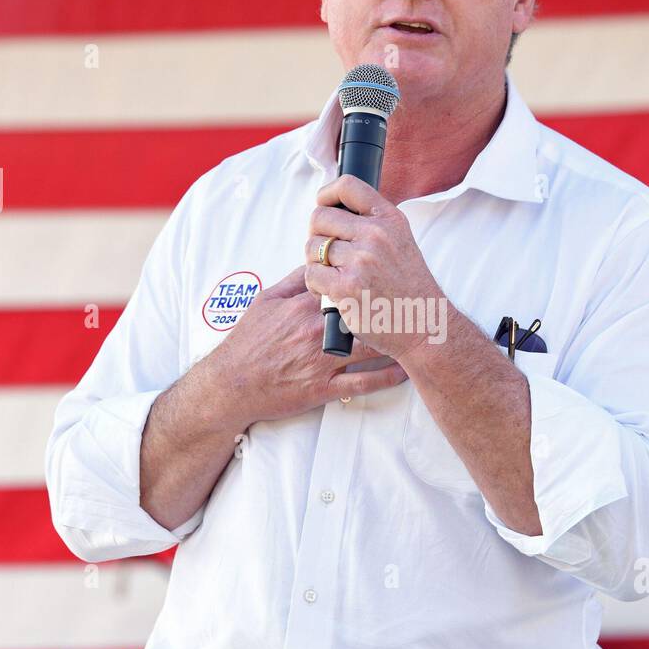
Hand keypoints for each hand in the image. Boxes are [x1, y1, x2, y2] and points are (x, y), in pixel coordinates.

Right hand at [211, 263, 407, 424]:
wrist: (231, 384)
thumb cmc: (247, 342)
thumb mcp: (265, 302)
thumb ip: (293, 281)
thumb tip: (317, 260)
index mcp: (303, 307)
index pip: (344, 284)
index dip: (367, 278)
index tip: (388, 272)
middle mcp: (317, 332)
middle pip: (364, 314)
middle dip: (390, 307)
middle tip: (415, 302)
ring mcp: (322, 362)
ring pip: (369, 347)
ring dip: (395, 340)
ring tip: (417, 332)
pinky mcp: (324, 389)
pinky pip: (363, 383)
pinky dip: (387, 377)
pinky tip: (404, 370)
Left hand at [303, 173, 447, 365]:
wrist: (422, 324)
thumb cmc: (407, 286)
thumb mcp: (399, 241)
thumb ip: (371, 222)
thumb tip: (331, 207)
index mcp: (389, 219)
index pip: (347, 185)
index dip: (326, 194)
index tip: (324, 206)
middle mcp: (376, 235)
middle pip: (319, 217)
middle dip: (316, 235)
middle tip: (327, 254)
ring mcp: (360, 261)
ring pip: (312, 247)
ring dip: (315, 262)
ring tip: (333, 276)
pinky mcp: (346, 287)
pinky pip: (311, 274)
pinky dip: (316, 285)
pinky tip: (332, 292)